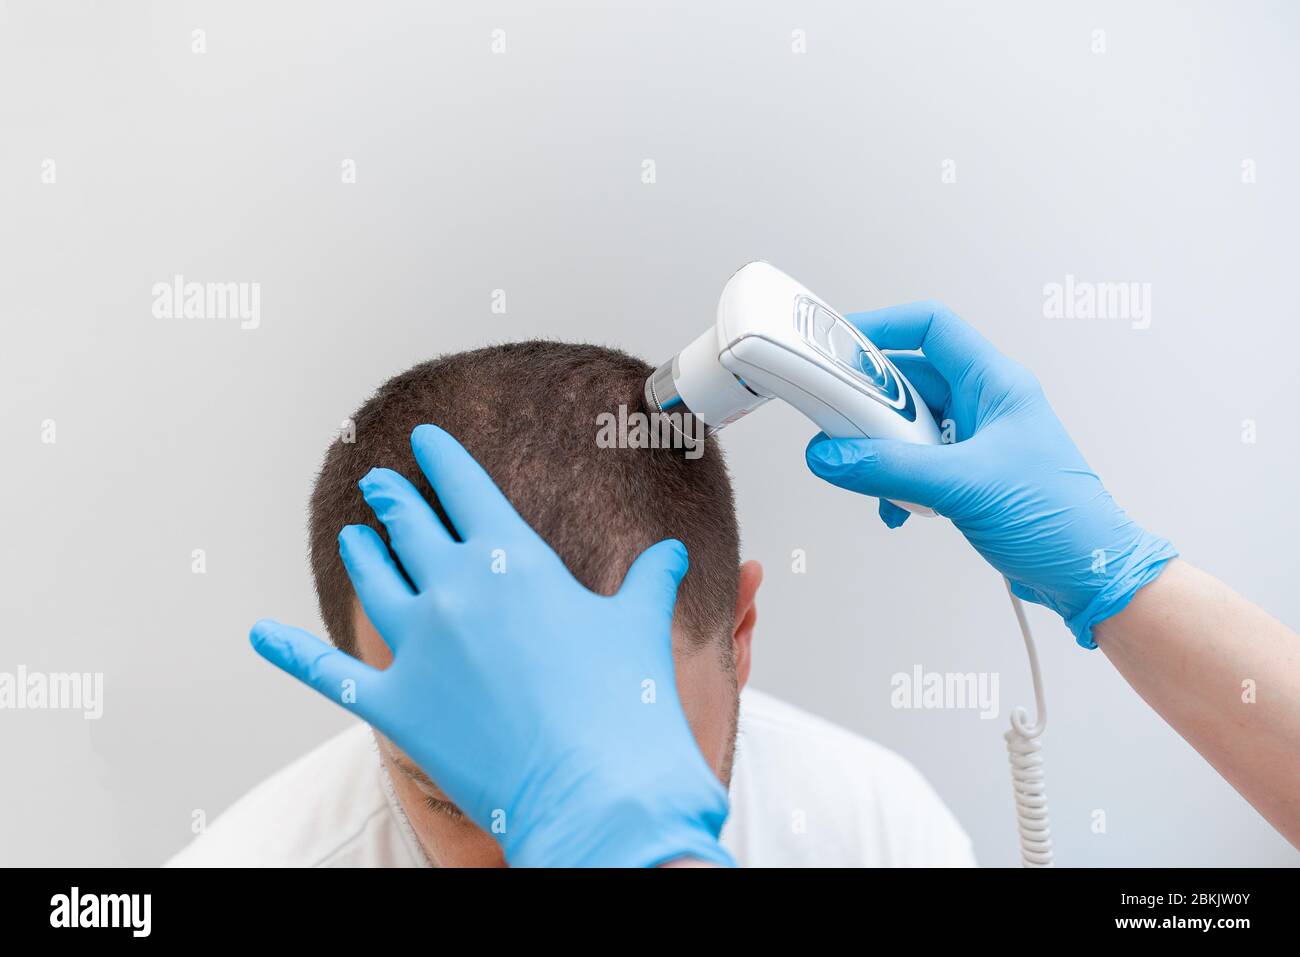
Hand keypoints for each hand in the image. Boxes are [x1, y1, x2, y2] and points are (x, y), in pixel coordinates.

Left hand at [250, 424, 732, 866]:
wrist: (598, 790)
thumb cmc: (622, 706)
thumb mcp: (640, 626)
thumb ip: (648, 581)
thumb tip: (669, 555)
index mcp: (512, 559)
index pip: (464, 487)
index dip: (441, 459)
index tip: (425, 440)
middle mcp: (454, 590)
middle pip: (409, 525)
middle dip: (393, 498)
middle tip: (380, 483)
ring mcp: (418, 646)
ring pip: (372, 580)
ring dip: (361, 553)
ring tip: (355, 538)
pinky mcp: (395, 704)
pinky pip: (327, 671)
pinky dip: (289, 651)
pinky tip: (261, 634)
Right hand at [805, 301, 1176, 647]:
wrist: (1090, 576)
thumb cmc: (1064, 521)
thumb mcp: (965, 486)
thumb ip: (891, 469)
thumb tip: (833, 456)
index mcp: (996, 385)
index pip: (932, 328)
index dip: (883, 328)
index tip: (839, 346)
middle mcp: (984, 406)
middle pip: (908, 382)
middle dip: (872, 407)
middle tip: (842, 426)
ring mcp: (975, 442)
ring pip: (906, 427)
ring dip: (881, 453)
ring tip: (874, 476)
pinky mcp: (966, 477)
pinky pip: (913, 465)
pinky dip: (894, 483)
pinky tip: (896, 508)